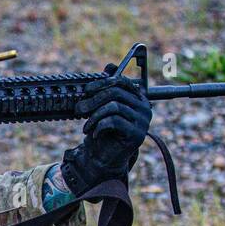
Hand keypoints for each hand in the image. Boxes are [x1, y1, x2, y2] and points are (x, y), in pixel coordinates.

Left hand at [60, 77, 150, 196]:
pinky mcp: (136, 135)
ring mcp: (143, 122)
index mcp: (138, 99)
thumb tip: (110, 65)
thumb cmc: (104, 133)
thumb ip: (107, 88)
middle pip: (116, 92)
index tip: (86, 90)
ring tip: (86, 126)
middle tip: (79, 109)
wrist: (104, 160)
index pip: (122, 82)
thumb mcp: (103, 108)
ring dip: (94, 116)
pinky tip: (95, 134)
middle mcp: (144, 108)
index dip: (102, 83)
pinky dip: (99, 126)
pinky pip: (113, 121)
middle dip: (94, 99)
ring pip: (113, 106)